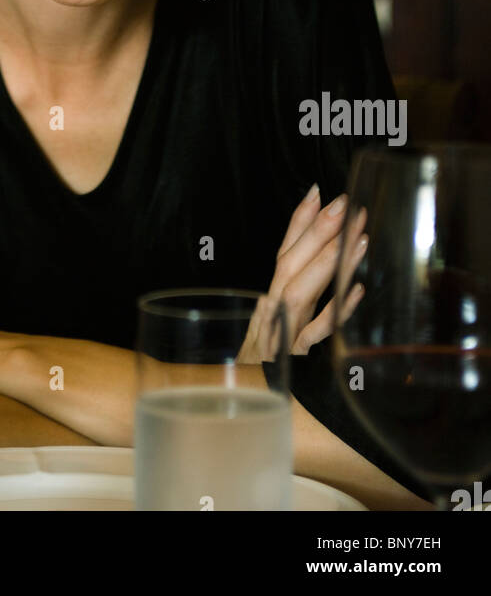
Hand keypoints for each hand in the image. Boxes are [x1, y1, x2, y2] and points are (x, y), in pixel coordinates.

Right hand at [238, 185, 367, 362]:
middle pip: (291, 267)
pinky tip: (357, 290)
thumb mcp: (272, 316)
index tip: (321, 193)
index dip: (299, 222)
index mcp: (267, 298)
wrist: (236, 402)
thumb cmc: (257, 361)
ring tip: (358, 237)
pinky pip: (317, 334)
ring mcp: (282, 336)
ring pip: (303, 294)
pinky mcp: (295, 360)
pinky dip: (336, 310)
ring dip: (330, 263)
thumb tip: (308, 233)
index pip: (282, 253)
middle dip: (319, 233)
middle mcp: (270, 313)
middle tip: (347, 205)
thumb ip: (292, 275)